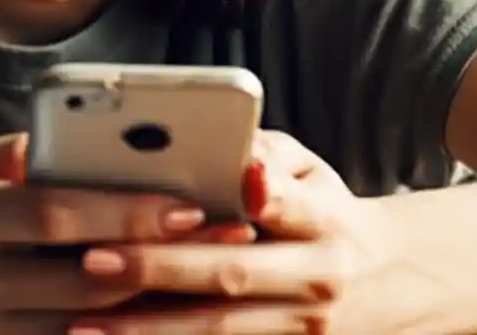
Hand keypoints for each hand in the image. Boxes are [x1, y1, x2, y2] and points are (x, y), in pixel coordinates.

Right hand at [0, 134, 257, 332]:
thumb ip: (30, 151)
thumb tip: (101, 137)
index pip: (53, 214)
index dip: (123, 212)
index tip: (189, 206)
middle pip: (81, 279)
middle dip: (161, 260)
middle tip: (229, 241)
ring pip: (87, 326)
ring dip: (158, 305)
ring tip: (217, 278)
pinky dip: (126, 331)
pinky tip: (172, 314)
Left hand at [69, 131, 392, 333]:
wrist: (395, 286)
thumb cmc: (329, 216)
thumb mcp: (316, 175)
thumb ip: (272, 158)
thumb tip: (244, 161)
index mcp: (326, 228)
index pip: (286, 208)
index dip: (252, 200)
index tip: (189, 201)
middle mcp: (316, 286)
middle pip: (228, 282)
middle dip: (157, 272)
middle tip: (92, 262)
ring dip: (147, 331)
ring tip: (81, 324)